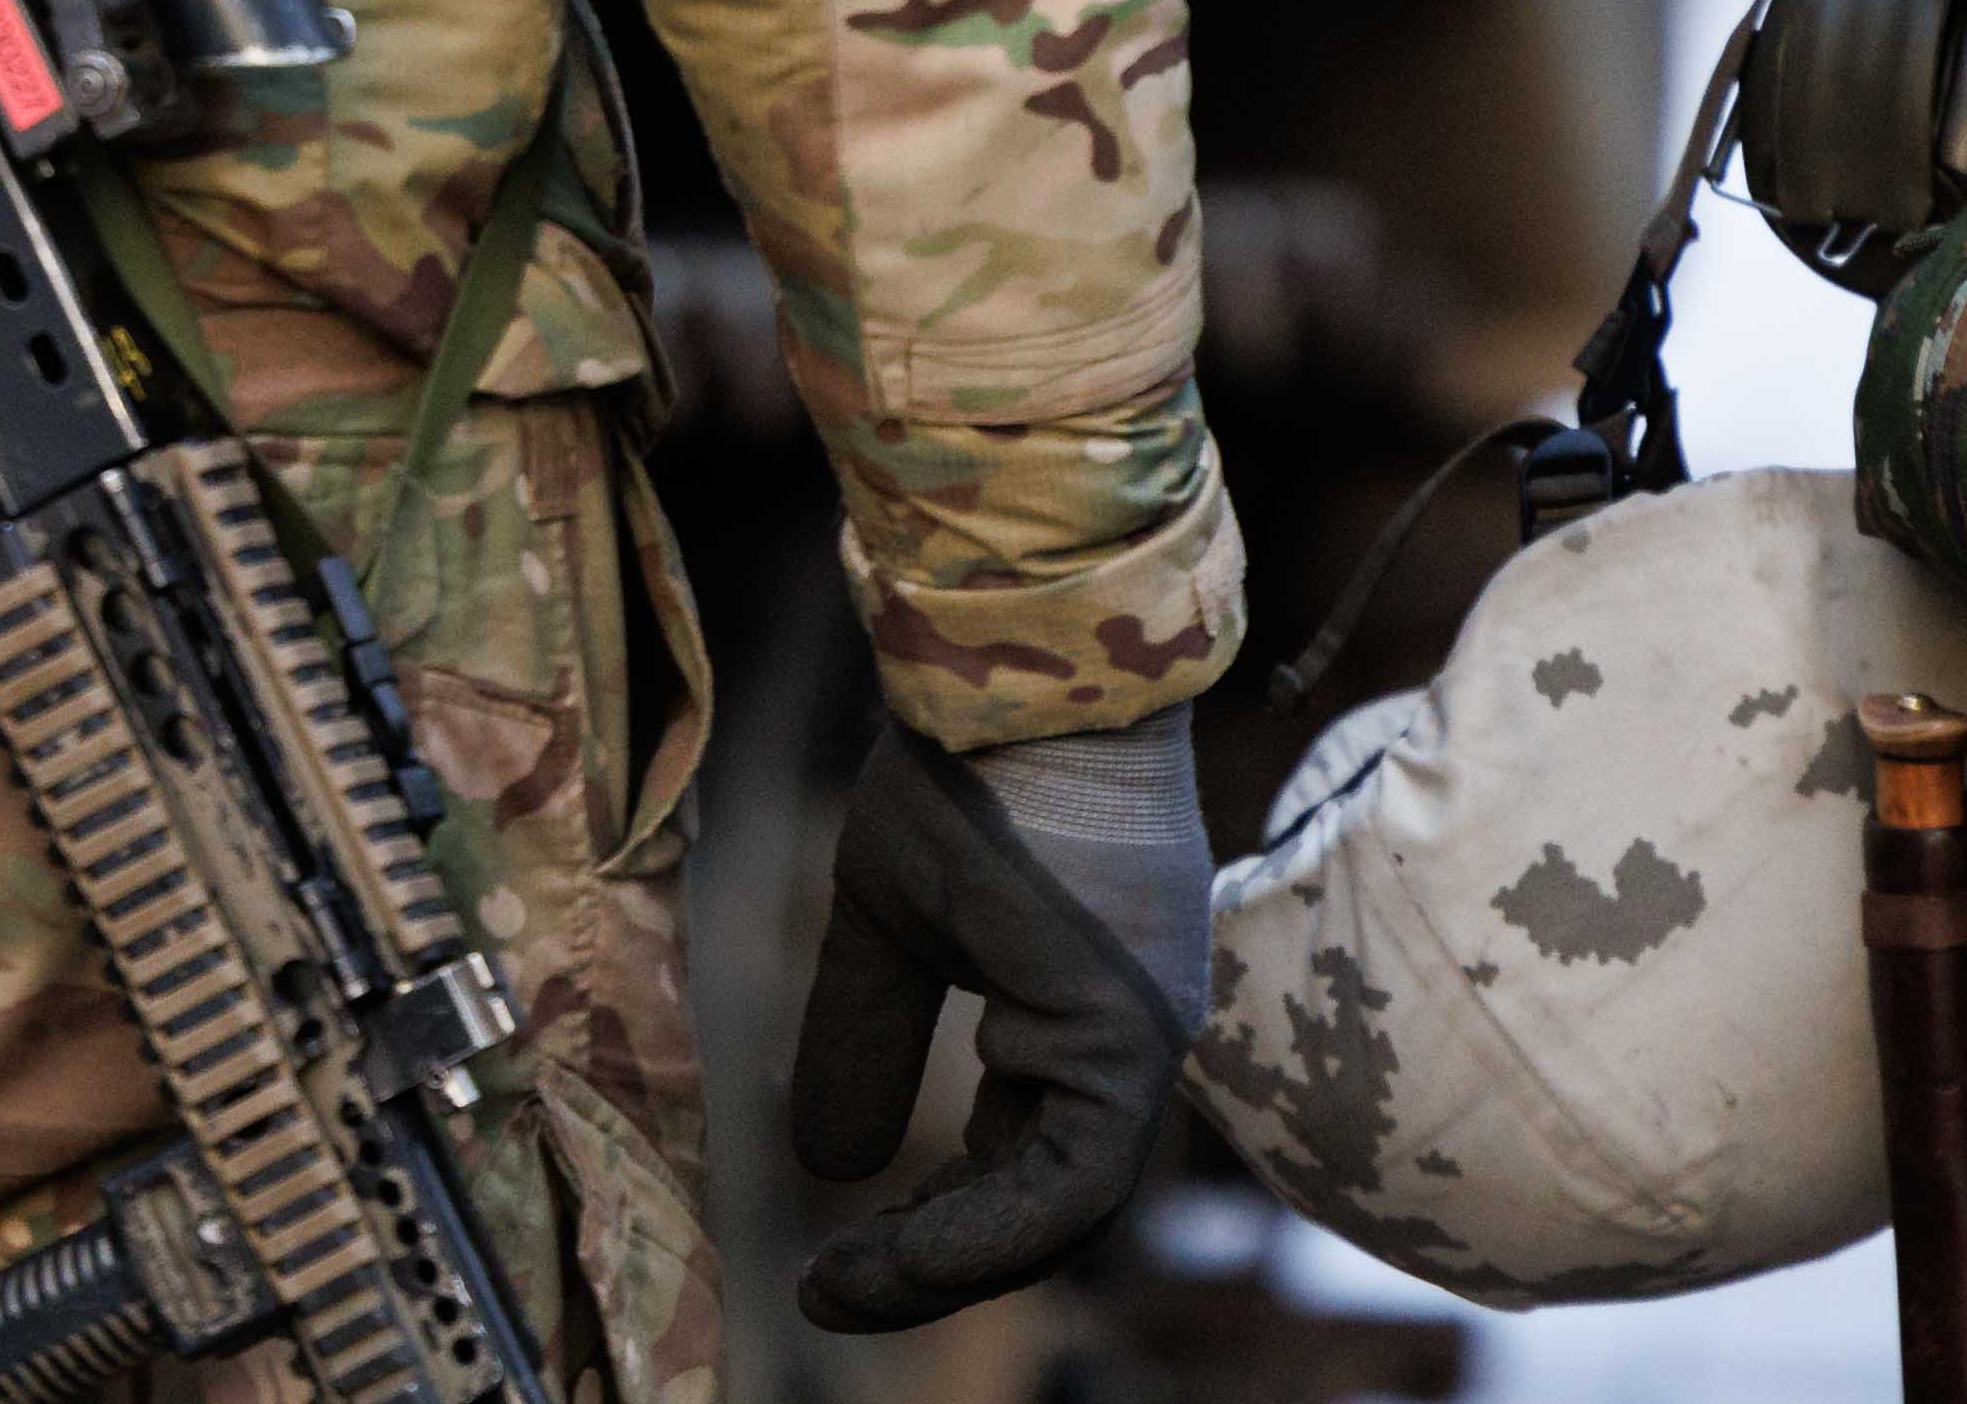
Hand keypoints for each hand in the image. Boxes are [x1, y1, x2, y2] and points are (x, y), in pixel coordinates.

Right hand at [790, 717, 1201, 1330]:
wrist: (1011, 670)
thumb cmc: (967, 766)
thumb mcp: (893, 918)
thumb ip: (870, 1034)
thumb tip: (828, 1162)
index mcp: (1080, 1011)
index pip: (1022, 1165)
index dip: (934, 1231)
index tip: (834, 1267)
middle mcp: (1128, 1036)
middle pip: (1045, 1205)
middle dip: (933, 1265)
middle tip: (825, 1297)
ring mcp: (1141, 1037)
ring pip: (1064, 1210)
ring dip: (951, 1266)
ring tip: (844, 1289)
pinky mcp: (1133, 1033)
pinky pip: (1074, 1179)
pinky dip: (989, 1233)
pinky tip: (902, 1251)